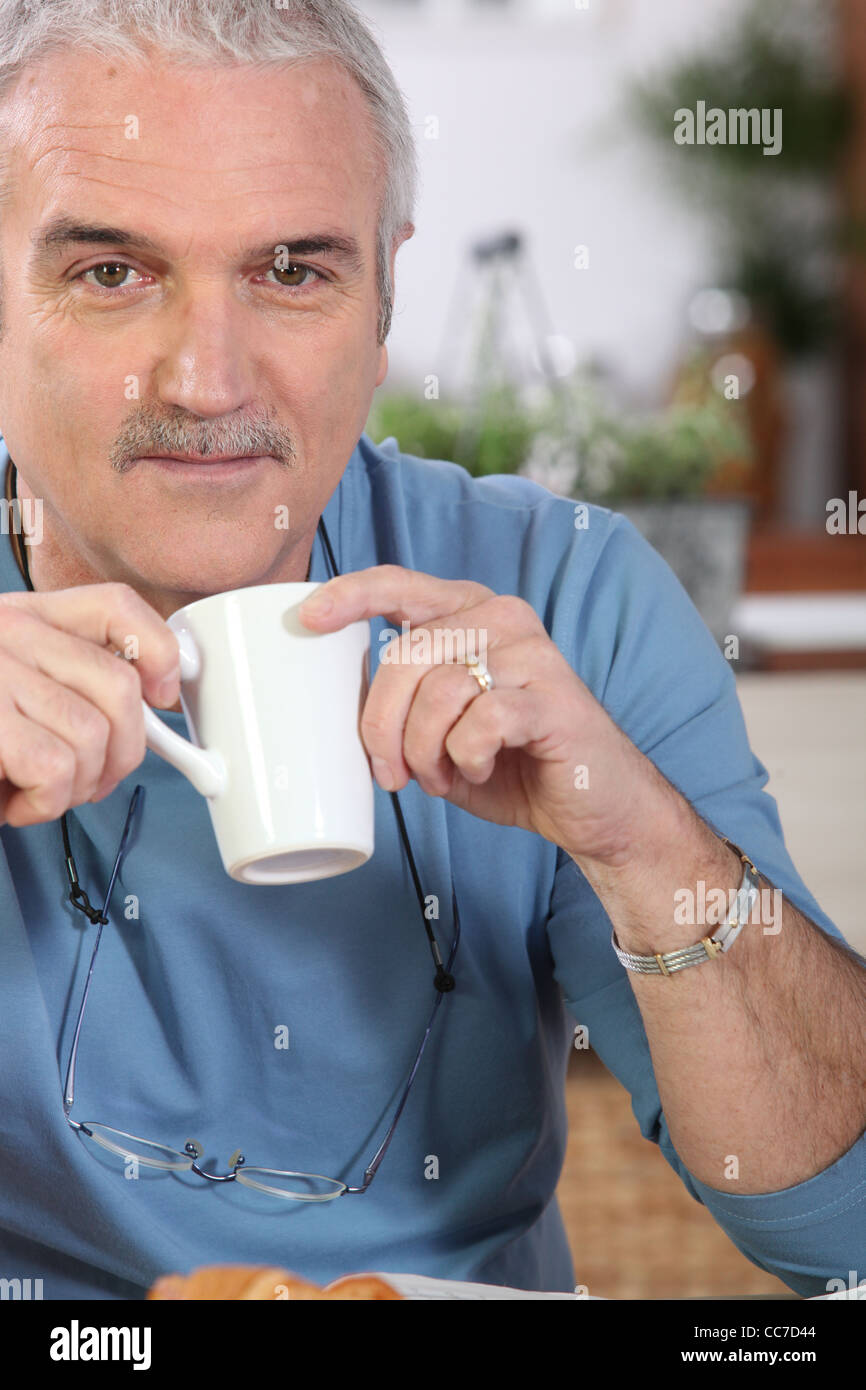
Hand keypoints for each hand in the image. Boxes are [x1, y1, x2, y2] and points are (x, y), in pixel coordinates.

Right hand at [0, 584, 180, 825]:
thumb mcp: (15, 689)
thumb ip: (73, 679)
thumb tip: (154, 702)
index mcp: (22, 617)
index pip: (115, 605)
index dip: (160, 650)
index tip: (163, 696)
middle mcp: (7, 631)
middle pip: (119, 685)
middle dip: (122, 752)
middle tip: (90, 779)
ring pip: (92, 735)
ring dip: (76, 787)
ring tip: (37, 791)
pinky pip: (55, 768)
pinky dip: (45, 803)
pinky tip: (15, 804)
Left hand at [299, 565, 674, 868]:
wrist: (595, 807)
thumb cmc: (514, 764)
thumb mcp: (442, 727)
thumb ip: (404, 700)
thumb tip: (338, 699)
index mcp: (471, 614)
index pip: (400, 585)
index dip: (349, 595)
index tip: (308, 620)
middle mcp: (503, 620)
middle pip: (406, 656)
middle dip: (382, 725)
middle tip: (392, 773)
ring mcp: (533, 655)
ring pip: (439, 692)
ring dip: (425, 751)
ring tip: (442, 775)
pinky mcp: (553, 699)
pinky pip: (480, 723)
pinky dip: (466, 758)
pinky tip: (479, 768)